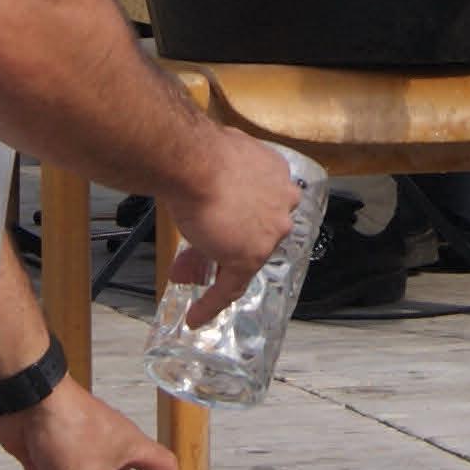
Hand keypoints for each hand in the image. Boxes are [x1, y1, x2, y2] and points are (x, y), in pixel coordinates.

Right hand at [156, 130, 302, 326]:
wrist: (194, 163)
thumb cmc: (199, 154)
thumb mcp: (213, 165)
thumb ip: (216, 180)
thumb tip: (196, 189)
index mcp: (276, 174)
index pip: (260, 205)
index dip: (235, 218)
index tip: (220, 226)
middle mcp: (281, 203)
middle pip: (251, 233)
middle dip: (220, 243)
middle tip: (195, 252)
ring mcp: (269, 232)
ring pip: (241, 259)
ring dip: (212, 269)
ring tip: (187, 279)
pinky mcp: (250, 257)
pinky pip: (231, 288)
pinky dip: (212, 303)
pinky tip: (196, 316)